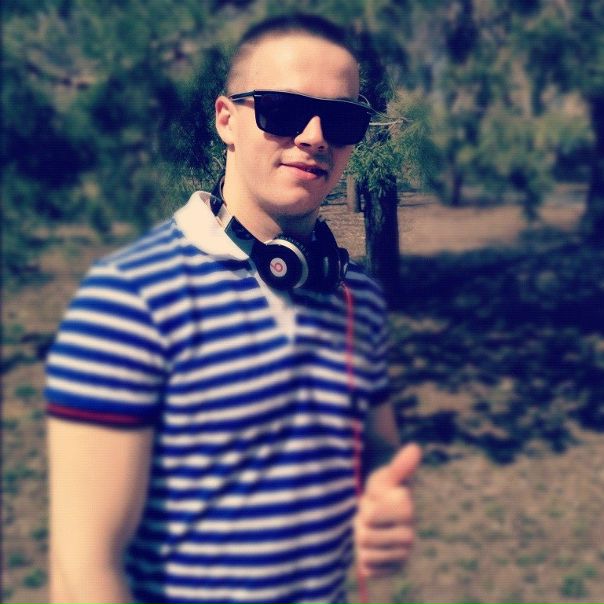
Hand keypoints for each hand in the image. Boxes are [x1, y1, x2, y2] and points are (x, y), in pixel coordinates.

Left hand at [354, 443, 421, 577]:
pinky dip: (364, 559)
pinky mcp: (394, 569)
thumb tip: (415, 447)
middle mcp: (409, 536)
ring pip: (365, 554)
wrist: (382, 509)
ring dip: (362, 540)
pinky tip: (373, 547)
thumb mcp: (387, 475)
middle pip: (364, 538)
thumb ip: (399, 465)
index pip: (369, 516)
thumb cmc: (383, 489)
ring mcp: (403, 554)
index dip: (365, 507)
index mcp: (407, 510)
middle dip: (361, 525)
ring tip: (372, 529)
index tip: (375, 500)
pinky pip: (368, 569)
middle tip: (371, 517)